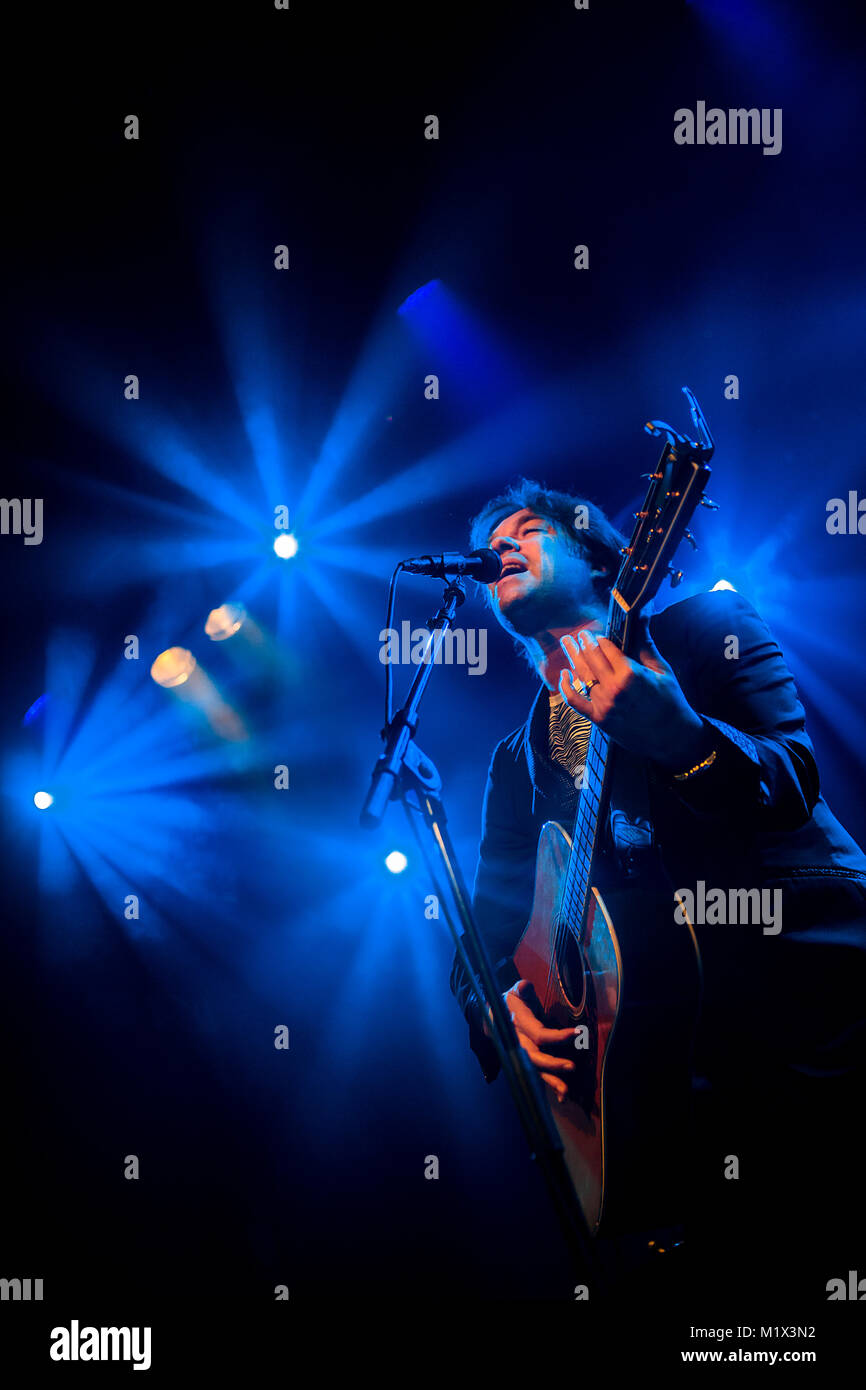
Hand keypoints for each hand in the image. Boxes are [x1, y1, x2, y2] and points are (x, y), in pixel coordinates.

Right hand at [503, 979, 577, 1102]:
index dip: (557, 1036)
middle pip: (534, 1058)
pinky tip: (563, 1096)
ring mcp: (521, 1054)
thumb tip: (525, 986)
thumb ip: (521, 989)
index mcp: (518, 1025)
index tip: (577, 1033)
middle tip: (571, 1067)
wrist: (490, 1017)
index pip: (539, 1034)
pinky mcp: (526, 1060)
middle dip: (552, 1064)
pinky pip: (537, 1075)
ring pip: (535, 1070)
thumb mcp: (513, 992)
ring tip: (566, 1092)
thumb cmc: (508, 1002)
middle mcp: (518, 1043)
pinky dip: (549, 1085)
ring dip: (550, 1081)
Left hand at [559, 622, 709, 769]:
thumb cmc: (670, 700)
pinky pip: (575, 701)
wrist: (672, 735)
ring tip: (567, 643)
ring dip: (573, 657)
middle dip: (582, 642)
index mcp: (630, 673)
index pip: (606, 648)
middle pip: (590, 658)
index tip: (596, 633)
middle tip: (577, 633)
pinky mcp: (599, 718)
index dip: (599, 638)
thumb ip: (645, 643)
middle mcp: (614, 688)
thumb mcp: (662, 669)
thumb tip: (642, 616)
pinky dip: (566, 687)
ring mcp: (604, 704)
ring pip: (582, 675)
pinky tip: (565, 674)